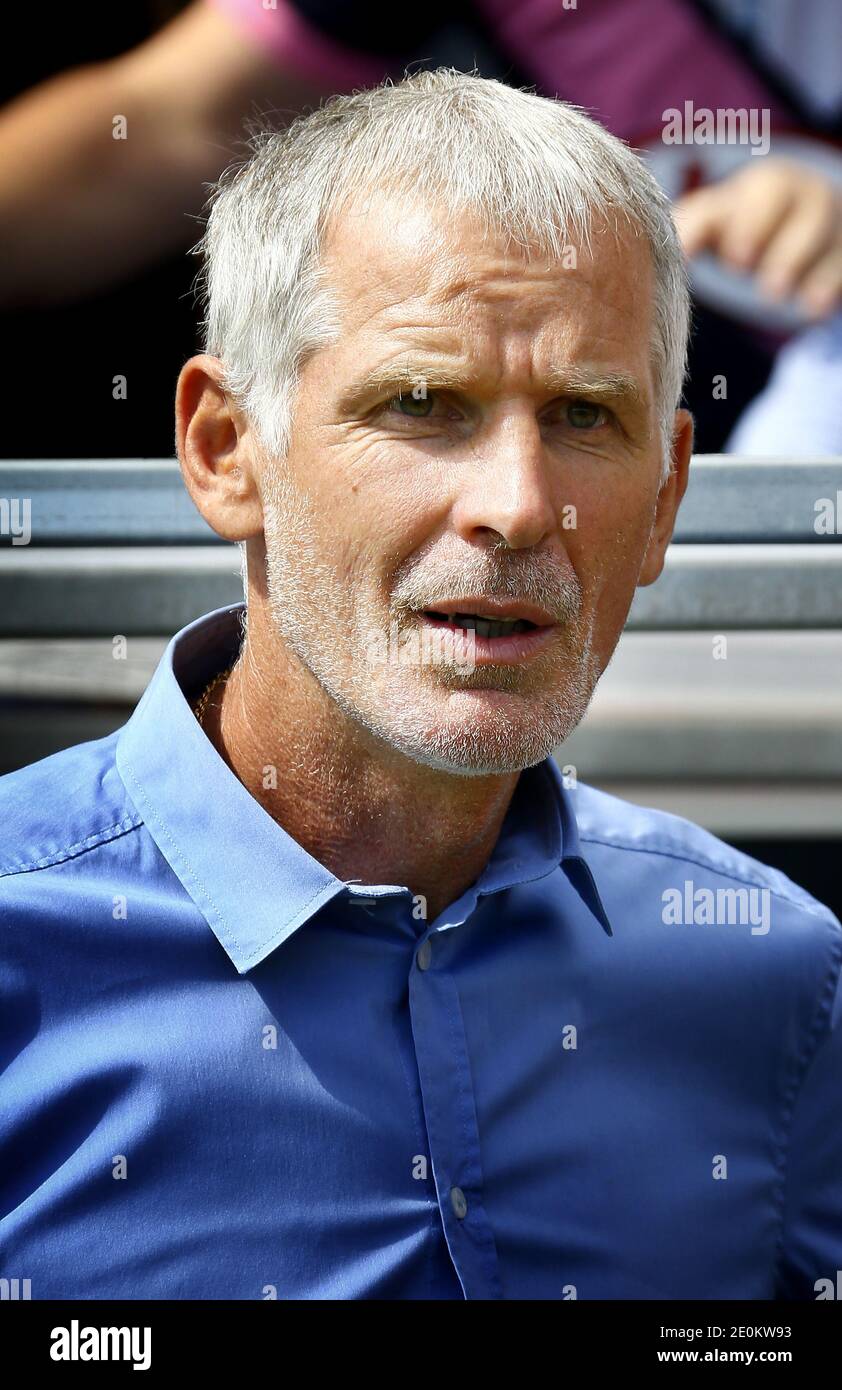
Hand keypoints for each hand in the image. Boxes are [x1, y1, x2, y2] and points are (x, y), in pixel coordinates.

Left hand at [674, 158, 841, 318]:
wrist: (786, 223)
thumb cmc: (739, 222)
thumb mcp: (713, 218)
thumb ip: (690, 230)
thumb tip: (676, 256)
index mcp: (771, 183)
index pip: (769, 191)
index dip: (754, 224)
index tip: (735, 259)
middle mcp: (809, 197)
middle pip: (812, 212)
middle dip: (789, 249)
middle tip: (766, 287)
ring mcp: (833, 224)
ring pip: (833, 238)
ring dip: (809, 270)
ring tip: (777, 298)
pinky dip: (831, 286)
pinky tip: (813, 310)